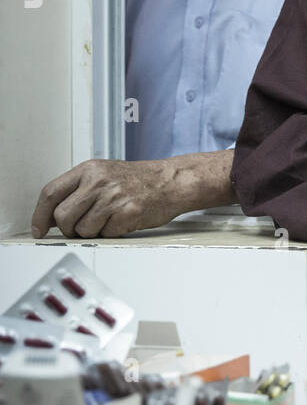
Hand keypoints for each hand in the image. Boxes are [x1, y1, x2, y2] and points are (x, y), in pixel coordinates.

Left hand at [31, 152, 234, 238]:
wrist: (171, 181)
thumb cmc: (138, 180)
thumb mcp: (103, 173)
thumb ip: (78, 190)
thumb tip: (51, 216)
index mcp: (88, 169)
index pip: (51, 193)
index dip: (40, 215)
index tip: (39, 229)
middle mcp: (98, 181)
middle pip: (63, 216)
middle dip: (67, 230)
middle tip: (79, 229)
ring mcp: (113, 197)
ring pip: (83, 230)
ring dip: (92, 233)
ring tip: (107, 222)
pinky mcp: (128, 213)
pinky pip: (106, 234)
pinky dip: (112, 234)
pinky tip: (122, 221)